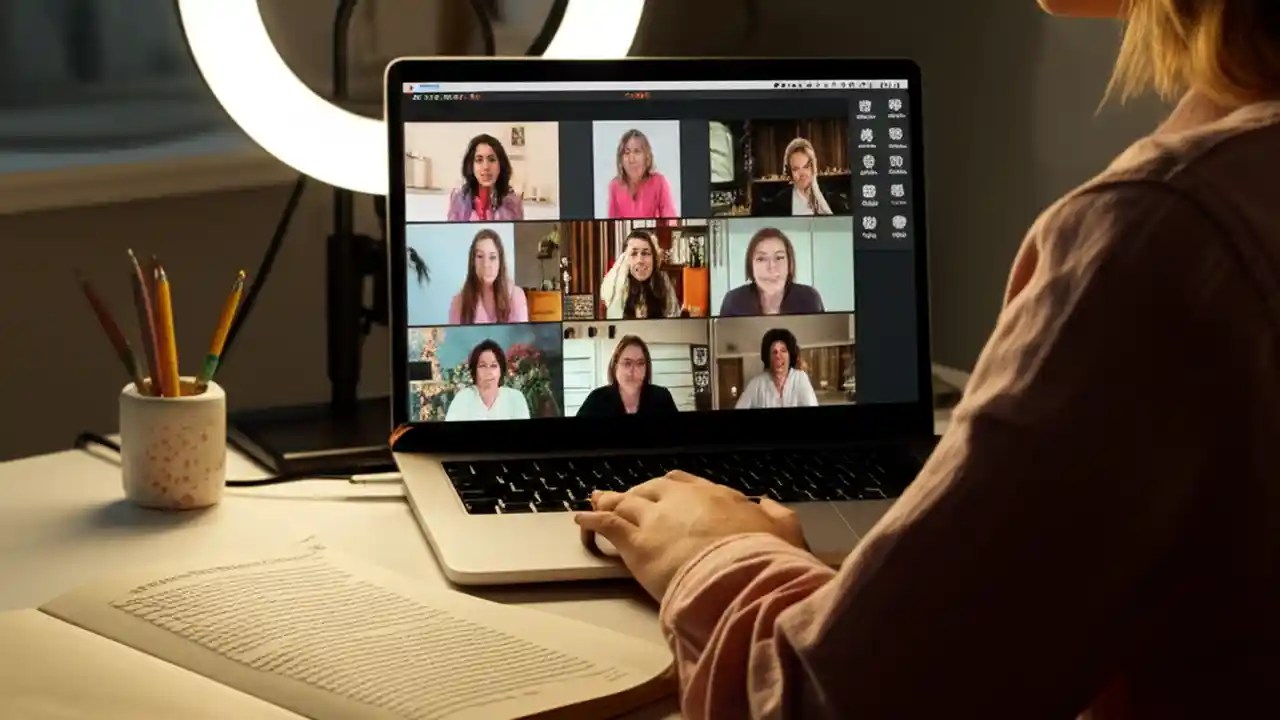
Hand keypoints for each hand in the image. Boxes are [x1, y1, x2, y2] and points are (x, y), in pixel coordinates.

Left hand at [574, 471, 807, 601]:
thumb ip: (777, 516)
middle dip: (638, 492)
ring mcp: (657, 520)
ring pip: (626, 503)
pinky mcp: (638, 544)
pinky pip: (608, 525)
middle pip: (652, 489)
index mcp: (716, 497)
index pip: (687, 484)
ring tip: (598, 499)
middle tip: (627, 496)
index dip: (672, 487)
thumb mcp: (786, 533)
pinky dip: (593, 520)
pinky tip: (582, 519)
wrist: (743, 577)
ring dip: (611, 500)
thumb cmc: (766, 559)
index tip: (665, 490)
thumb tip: (768, 504)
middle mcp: (683, 501)